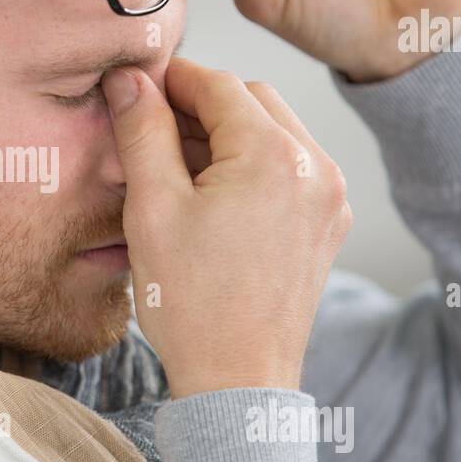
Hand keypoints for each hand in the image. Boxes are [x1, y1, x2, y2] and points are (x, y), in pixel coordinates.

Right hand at [102, 59, 350, 396]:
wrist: (237, 381)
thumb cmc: (191, 304)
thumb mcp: (153, 209)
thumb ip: (142, 132)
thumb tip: (130, 80)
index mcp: (273, 156)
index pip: (218, 84)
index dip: (171, 80)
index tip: (137, 89)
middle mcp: (316, 167)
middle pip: (252, 99)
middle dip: (202, 104)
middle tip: (153, 129)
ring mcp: (330, 196)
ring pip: (274, 130)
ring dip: (228, 133)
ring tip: (179, 168)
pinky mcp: (329, 222)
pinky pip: (291, 166)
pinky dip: (253, 163)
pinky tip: (213, 195)